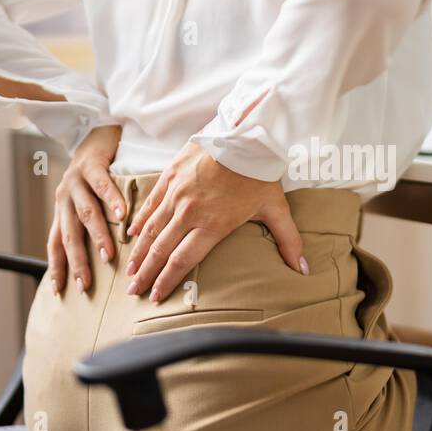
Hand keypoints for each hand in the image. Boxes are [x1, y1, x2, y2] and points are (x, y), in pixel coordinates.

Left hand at [47, 125, 125, 295]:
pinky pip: (102, 185)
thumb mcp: (88, 202)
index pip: (55, 245)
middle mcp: (64, 198)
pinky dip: (112, 201)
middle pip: (68, 235)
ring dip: (96, 236)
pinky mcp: (90, 165)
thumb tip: (102, 260)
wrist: (96, 134)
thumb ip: (91, 226)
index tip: (60, 291)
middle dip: (76, 262)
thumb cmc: (97, 174)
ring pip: (85, 213)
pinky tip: (122, 215)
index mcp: (63, 211)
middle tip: (86, 284)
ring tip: (107, 255)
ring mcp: (75, 181)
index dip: (57, 268)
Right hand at [125, 142, 305, 301]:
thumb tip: (302, 270)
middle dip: (146, 274)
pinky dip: (140, 222)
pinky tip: (132, 236)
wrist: (244, 133)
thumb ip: (288, 242)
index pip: (183, 261)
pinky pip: (150, 204)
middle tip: (133, 292)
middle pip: (161, 250)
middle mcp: (189, 212)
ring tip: (129, 271)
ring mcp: (176, 194)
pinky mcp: (170, 176)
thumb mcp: (277, 209)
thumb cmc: (260, 173)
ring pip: (150, 230)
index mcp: (213, 225)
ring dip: (138, 253)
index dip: (167, 281)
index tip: (157, 297)